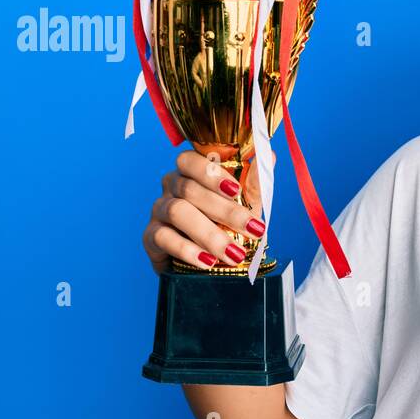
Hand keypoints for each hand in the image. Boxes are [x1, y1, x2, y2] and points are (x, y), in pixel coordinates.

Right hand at [142, 150, 266, 273]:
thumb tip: (269, 156)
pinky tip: (207, 262)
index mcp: (191, 172)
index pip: (191, 160)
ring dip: (209, 234)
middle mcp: (171, 186)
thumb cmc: (226, 224)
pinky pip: (163, 237)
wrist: (208, 261)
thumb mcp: (245, 206)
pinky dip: (187, 250)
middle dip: (225, 211)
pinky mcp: (150, 236)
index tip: (237, 191)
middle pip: (190, 189)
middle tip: (253, 230)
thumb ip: (253, 185)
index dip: (211, 174)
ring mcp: (159, 210)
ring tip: (234, 254)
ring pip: (178, 212)